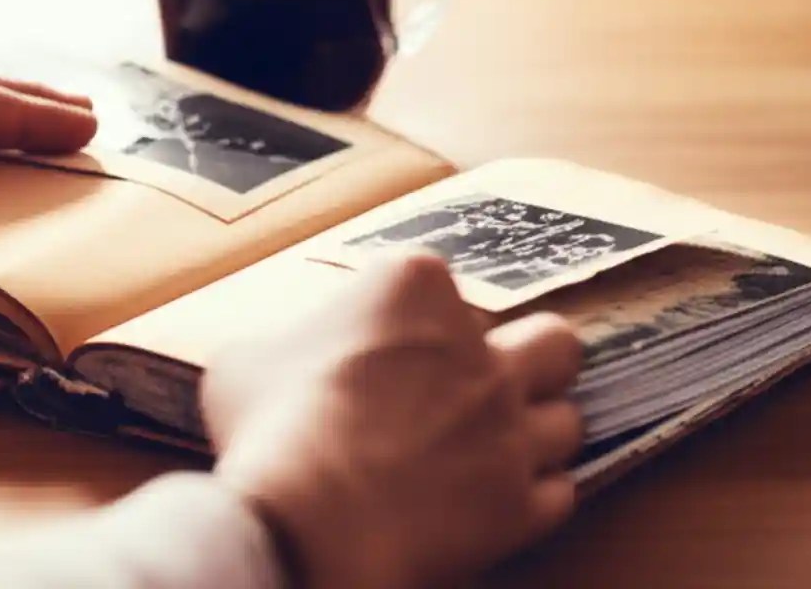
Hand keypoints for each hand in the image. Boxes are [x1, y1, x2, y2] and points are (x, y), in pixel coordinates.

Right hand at [203, 253, 583, 588]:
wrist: (306, 527)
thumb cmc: (270, 433)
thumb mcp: (244, 361)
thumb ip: (280, 344)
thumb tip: (274, 357)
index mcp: (413, 292)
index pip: (437, 284)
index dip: (412, 318)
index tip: (383, 347)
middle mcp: (481, 352)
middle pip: (550, 340)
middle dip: (529, 359)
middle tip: (487, 383)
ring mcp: (510, 429)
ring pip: (566, 420)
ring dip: (535, 433)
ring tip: (496, 449)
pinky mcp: (521, 502)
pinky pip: (558, 494)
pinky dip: (531, 499)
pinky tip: (494, 503)